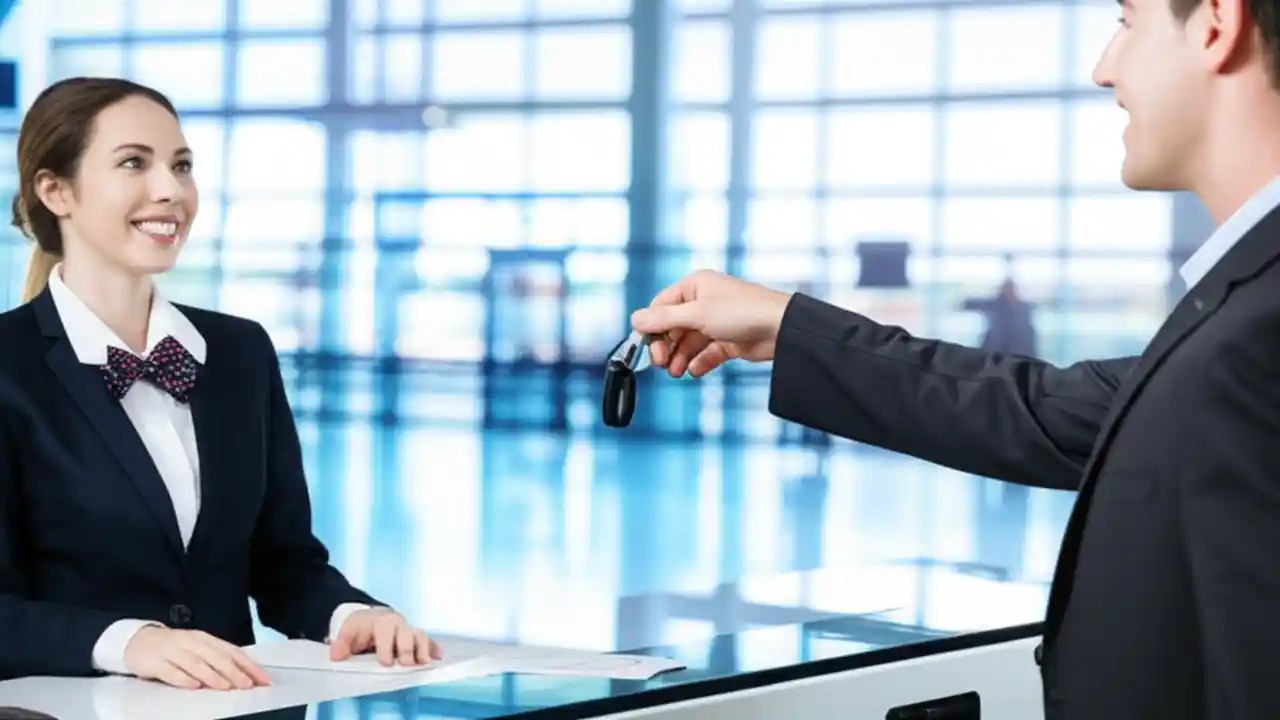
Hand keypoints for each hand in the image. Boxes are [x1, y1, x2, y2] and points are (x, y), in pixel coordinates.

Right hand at [124, 626, 270, 689]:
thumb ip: (218, 659)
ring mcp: (173, 651)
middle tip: (247, 684)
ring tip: (225, 686)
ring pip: (196, 663)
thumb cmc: (174, 648)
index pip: (232, 652)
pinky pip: (171, 671)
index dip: (249, 665)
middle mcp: (191, 642)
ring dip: (212, 675)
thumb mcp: (198, 649)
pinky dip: (183, 679)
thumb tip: (245, 674)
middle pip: (216, 657)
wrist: (139, 641)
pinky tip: (193, 686)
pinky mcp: (156, 662)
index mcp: (205, 639)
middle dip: (234, 672)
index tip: (262, 679)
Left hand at [329, 607, 441, 666]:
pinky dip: (434, 647)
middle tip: (406, 664)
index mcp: (381, 621)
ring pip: (420, 635)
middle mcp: (398, 624)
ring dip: (423, 648)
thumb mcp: (348, 631)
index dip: (386, 646)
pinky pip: (428, 640)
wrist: (372, 617)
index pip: (385, 631)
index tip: (385, 662)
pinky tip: (438, 656)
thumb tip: (336, 656)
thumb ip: (341, 643)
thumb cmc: (361, 627)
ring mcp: (408, 630)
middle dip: (407, 648)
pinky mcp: (416, 637)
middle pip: (406, 633)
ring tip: (424, 662)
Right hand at [631, 269, 791, 377]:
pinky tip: (694, 370)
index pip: (661, 306)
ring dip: (680, 357)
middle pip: (673, 326)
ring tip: (677, 372)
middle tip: (662, 363)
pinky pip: (706, 352)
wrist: (782, 329)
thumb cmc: (742, 311)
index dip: (652, 327)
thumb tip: (635, 319)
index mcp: (695, 286)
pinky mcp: (729, 340)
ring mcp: (717, 321)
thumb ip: (664, 319)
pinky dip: (699, 361)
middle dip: (666, 346)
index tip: (646, 347)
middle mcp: (704, 301)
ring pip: (689, 342)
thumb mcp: (697, 314)